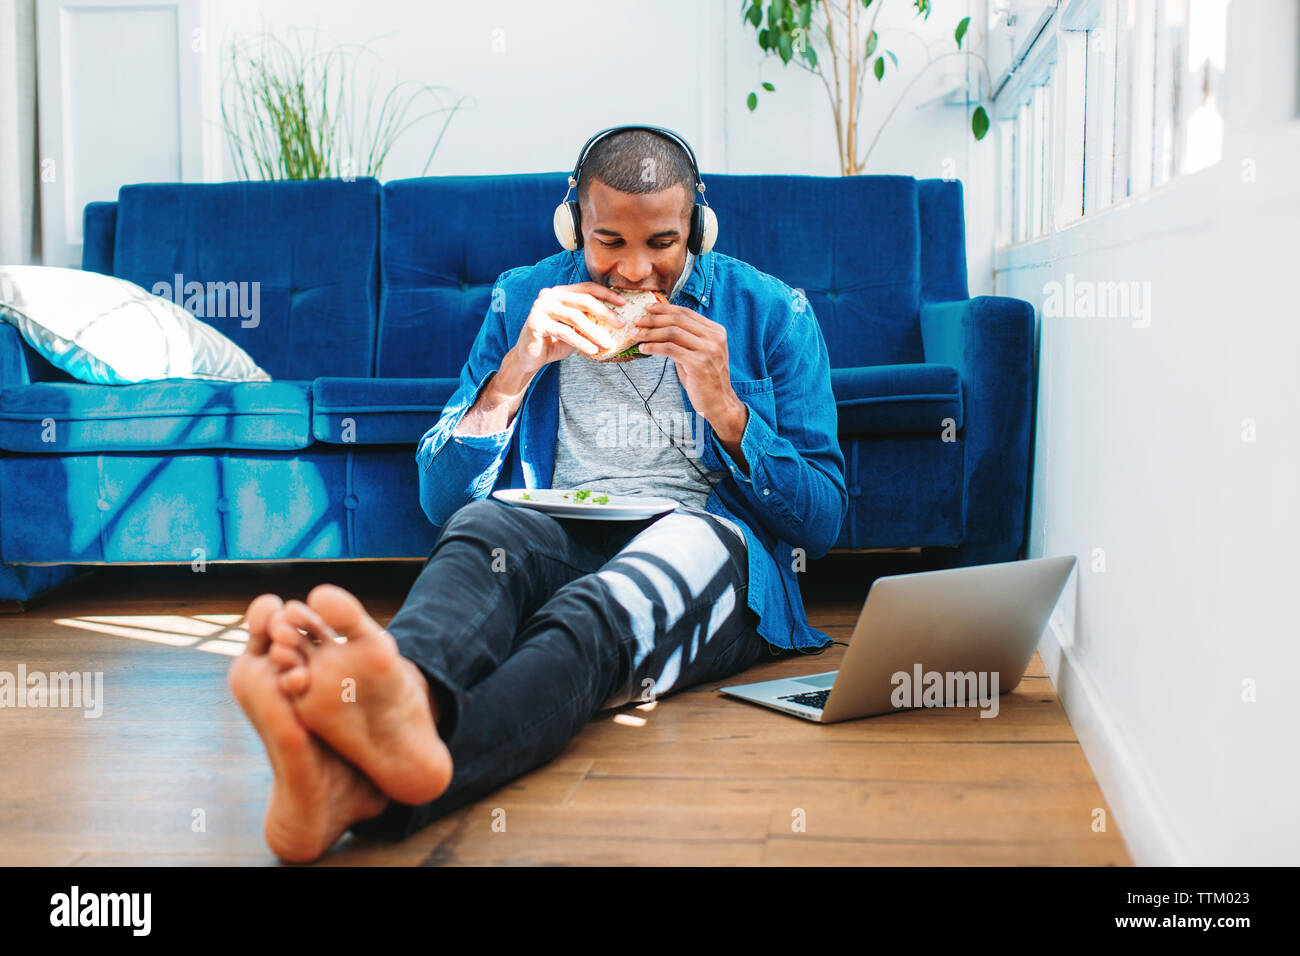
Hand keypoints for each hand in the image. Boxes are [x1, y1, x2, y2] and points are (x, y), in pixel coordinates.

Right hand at [508, 283, 627, 377]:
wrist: (530, 356)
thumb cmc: (555, 341)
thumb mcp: (575, 328)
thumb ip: (589, 319)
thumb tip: (617, 319)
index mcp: (560, 292)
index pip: (587, 288)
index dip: (606, 294)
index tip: (624, 302)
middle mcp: (549, 295)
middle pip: (583, 300)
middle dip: (605, 312)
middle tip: (621, 323)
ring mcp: (541, 307)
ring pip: (575, 317)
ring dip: (594, 332)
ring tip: (608, 343)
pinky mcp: (536, 322)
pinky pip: (564, 332)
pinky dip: (581, 342)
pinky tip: (592, 351)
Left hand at [633, 303, 748, 454]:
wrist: (719, 403)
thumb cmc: (705, 379)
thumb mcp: (699, 353)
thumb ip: (686, 339)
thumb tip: (660, 326)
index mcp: (716, 331)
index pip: (686, 312)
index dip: (665, 308)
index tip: (648, 308)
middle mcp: (714, 337)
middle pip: (678, 319)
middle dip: (654, 319)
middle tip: (637, 321)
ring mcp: (708, 350)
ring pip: (672, 332)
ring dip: (650, 332)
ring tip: (636, 335)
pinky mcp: (699, 363)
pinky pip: (670, 349)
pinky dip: (653, 347)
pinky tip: (643, 349)